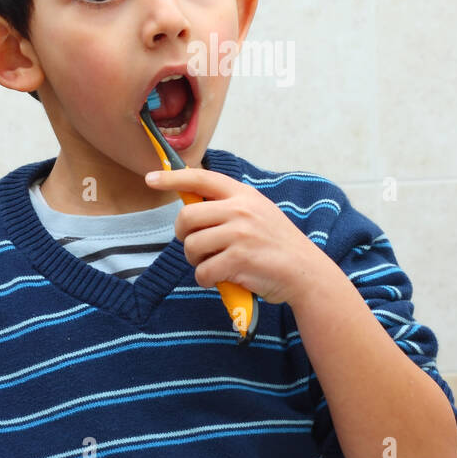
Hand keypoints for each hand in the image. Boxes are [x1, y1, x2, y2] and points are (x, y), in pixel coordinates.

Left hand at [144, 166, 333, 307]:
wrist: (305, 272)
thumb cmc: (275, 244)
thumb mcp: (257, 212)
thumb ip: (229, 206)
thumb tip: (191, 205)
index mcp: (243, 195)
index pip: (201, 178)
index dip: (172, 178)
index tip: (151, 179)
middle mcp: (240, 210)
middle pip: (187, 217)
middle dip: (184, 236)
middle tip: (197, 246)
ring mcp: (240, 235)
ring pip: (192, 247)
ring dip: (197, 261)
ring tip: (215, 263)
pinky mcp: (239, 260)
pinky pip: (203, 272)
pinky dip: (208, 280)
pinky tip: (223, 278)